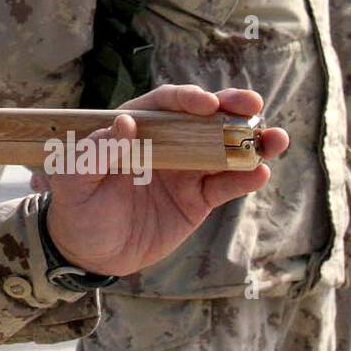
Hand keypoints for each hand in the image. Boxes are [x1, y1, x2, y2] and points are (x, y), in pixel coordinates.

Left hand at [43, 84, 288, 278]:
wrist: (89, 251)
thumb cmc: (76, 208)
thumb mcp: (74, 180)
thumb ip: (95, 152)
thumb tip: (124, 123)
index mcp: (133, 128)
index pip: (164, 104)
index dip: (186, 99)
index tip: (206, 104)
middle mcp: (164, 143)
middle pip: (201, 118)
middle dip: (229, 106)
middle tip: (252, 106)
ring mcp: (184, 170)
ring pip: (222, 149)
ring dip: (250, 142)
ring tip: (275, 139)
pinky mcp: (197, 199)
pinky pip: (224, 185)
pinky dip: (244, 178)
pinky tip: (260, 172)